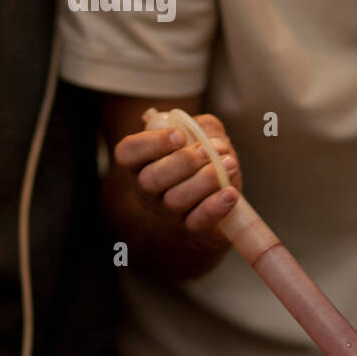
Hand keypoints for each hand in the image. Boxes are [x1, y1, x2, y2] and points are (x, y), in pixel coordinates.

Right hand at [114, 111, 241, 239]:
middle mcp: (147, 190)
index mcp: (142, 162)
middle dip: (182, 162)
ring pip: (174, 200)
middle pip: (148, 180)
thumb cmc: (206, 160)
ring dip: (205, 180)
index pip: (127, 152)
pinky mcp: (189, 228)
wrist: (222, 197)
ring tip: (229, 164)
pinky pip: (196, 221)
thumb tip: (208, 139)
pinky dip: (215, 206)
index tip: (179, 135)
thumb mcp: (204, 134)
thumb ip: (203, 127)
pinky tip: (230, 192)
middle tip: (207, 152)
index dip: (150, 143)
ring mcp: (166, 212)